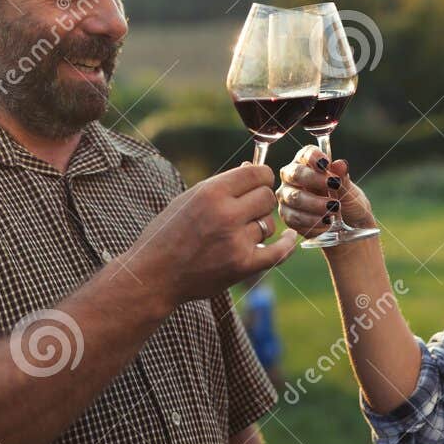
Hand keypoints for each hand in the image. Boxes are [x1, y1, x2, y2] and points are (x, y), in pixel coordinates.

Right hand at [131, 163, 296, 307]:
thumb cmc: (168, 233)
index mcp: (211, 192)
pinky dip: (286, 244)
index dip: (261, 177)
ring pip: (268, 224)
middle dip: (261, 200)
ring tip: (238, 232)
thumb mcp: (188, 199)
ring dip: (259, 226)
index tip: (257, 183)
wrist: (154, 275)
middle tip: (249, 208)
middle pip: (267, 196)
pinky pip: (278, 252)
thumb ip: (221, 186)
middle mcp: (226, 214)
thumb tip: (252, 169)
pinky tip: (289, 237)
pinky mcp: (243, 266)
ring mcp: (236, 242)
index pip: (257, 173)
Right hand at [276, 145, 374, 235]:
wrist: (350, 228)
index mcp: (309, 164)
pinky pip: (294, 218)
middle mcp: (294, 178)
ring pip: (294, 197)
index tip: (326, 163)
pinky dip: (312, 220)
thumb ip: (343, 179)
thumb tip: (340, 164)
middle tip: (334, 185)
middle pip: (295, 173)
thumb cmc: (348, 204)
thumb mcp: (351, 191)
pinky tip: (326, 222)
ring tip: (334, 208)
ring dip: (315, 203)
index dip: (313, 157)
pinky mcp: (288, 216)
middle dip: (313, 179)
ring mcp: (288, 197)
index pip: (306, 154)